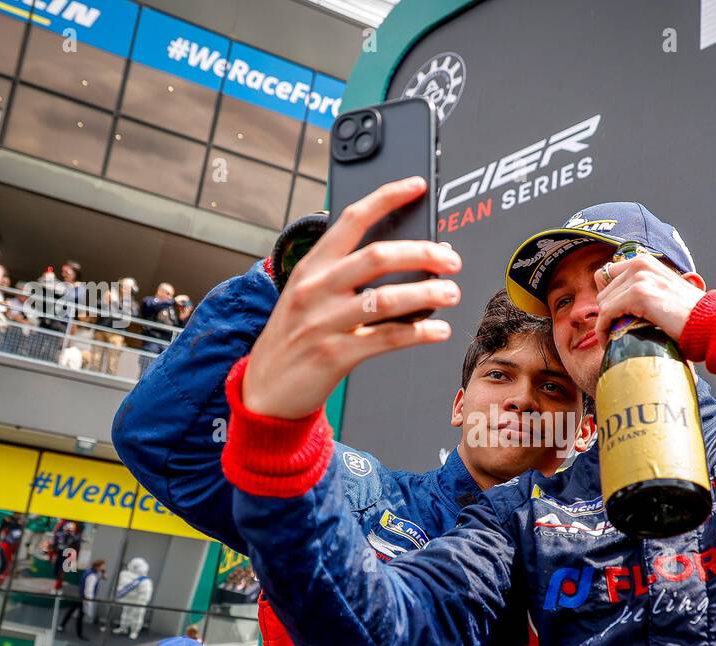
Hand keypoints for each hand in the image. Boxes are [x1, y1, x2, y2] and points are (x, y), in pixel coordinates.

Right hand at [242, 178, 461, 419]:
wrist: (264, 389)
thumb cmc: (294, 337)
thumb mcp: (307, 296)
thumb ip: (344, 276)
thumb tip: (407, 261)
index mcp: (311, 266)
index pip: (352, 220)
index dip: (387, 198)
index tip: (416, 186)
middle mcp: (315, 288)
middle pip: (377, 257)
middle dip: (422, 253)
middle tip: (450, 259)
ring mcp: (323, 322)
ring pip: (386, 299)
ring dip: (427, 294)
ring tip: (451, 292)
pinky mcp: (335, 355)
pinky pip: (386, 339)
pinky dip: (419, 333)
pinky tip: (438, 330)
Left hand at [592, 252, 704, 348]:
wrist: (708, 322)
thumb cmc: (687, 314)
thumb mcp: (661, 291)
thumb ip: (640, 287)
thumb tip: (609, 289)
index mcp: (644, 261)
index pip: (607, 275)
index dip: (608, 298)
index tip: (613, 317)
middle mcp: (640, 264)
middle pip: (603, 291)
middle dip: (606, 313)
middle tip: (614, 332)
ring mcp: (639, 277)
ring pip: (603, 303)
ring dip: (605, 324)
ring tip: (613, 339)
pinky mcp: (638, 293)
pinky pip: (606, 313)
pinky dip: (603, 330)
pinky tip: (609, 341)